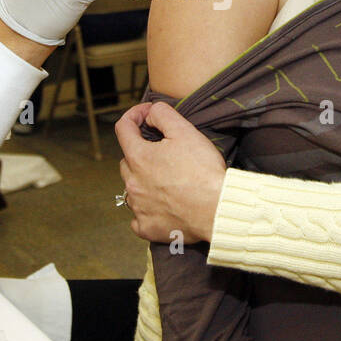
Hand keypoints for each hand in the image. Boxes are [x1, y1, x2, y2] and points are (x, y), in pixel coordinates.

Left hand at [116, 101, 225, 243]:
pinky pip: (138, 217)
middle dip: (141, 151)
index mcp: (138, 157)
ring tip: (166, 180)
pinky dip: (146, 210)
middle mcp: (132, 183)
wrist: (217, 209)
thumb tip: (150, 113)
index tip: (148, 114)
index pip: (123, 128)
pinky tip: (161, 207)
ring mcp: (138, 207)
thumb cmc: (203, 171)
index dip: (134, 115)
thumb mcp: (185, 132)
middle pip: (127, 160)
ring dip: (143, 180)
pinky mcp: (146, 228)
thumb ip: (163, 115)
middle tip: (164, 151)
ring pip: (132, 188)